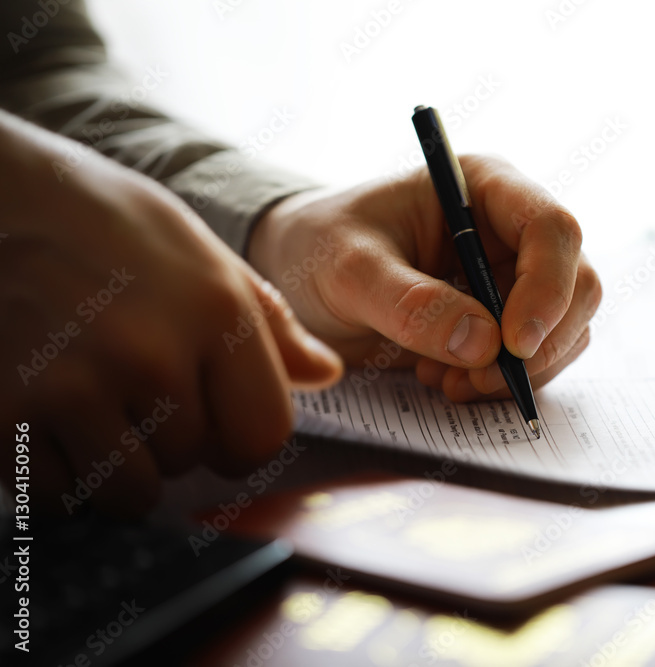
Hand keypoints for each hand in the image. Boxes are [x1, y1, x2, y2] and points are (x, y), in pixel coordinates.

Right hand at [0, 112, 342, 515]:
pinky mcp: (1, 416)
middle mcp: (151, 353)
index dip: (240, 438)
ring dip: (112, 465)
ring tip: (86, 402)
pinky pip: (56, 495)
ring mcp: (71, 386)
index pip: (262, 435)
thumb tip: (324, 374)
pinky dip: (50, 471)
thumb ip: (266, 325)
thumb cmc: (100, 223)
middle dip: (167, 439)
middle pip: (192, 462)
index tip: (215, 423)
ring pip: (128, 492)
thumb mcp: (200, 253)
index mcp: (215, 312)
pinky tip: (40, 412)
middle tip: (126, 384)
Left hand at [248, 155, 600, 400]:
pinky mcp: (505, 322)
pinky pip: (537, 360)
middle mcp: (512, 230)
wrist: (304, 275)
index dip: (547, 288)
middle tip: (478, 378)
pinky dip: (502, 383)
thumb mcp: (348, 270)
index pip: (552, 228)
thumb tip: (485, 344)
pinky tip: (447, 379)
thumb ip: (410, 303)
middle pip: (577, 284)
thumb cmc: (321, 248)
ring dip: (518, 371)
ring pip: (565, 329)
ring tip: (447, 379)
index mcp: (484, 187)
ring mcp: (515, 278)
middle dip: (537, 343)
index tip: (511, 345)